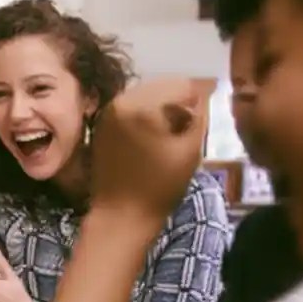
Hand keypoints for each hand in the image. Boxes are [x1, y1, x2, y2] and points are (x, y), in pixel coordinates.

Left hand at [92, 78, 206, 222]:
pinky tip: (152, 139)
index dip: (198, 101)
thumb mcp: (190, 150)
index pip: (182, 85)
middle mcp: (120, 100)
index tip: (201, 122)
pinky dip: (144, 117)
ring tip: (171, 135)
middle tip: (187, 129)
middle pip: (161, 86)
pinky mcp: (101, 126)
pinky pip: (130, 109)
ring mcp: (107, 113)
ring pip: (145, 96)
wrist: (120, 216)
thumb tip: (201, 99)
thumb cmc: (159, 186)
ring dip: (161, 109)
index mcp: (142, 105)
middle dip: (178, 103)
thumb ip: (199, 117)